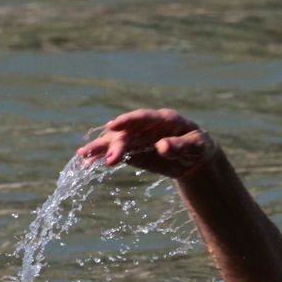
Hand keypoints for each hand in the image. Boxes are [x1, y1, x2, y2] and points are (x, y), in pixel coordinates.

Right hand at [77, 108, 218, 178]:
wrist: (194, 157)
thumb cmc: (198, 148)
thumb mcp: (195, 148)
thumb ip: (179, 146)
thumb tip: (162, 146)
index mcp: (164, 119)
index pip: (143, 117)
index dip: (127, 120)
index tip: (113, 125)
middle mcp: (147, 126)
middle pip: (127, 132)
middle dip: (115, 145)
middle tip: (108, 160)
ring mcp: (138, 137)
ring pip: (116, 140)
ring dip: (100, 148)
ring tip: (83, 156)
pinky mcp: (133, 149)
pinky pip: (115, 152)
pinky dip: (102, 157)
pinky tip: (88, 163)